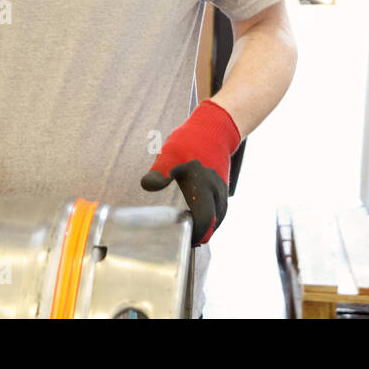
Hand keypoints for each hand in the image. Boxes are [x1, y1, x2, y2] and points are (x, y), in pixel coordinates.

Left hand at [140, 99, 240, 244]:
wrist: (213, 127)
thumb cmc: (190, 141)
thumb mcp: (170, 154)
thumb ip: (159, 172)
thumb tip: (147, 186)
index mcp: (204, 189)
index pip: (204, 222)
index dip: (195, 235)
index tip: (184, 241)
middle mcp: (216, 192)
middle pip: (213, 223)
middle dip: (201, 234)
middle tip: (184, 241)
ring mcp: (221, 189)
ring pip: (219, 217)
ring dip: (208, 226)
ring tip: (191, 233)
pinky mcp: (222, 185)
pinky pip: (220, 208)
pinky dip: (212, 217)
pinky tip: (200, 218)